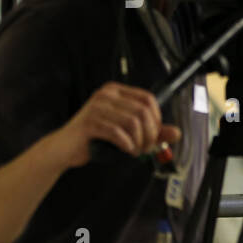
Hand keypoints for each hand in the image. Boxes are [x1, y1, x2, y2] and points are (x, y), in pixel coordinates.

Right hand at [53, 82, 181, 168]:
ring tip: (135, 150)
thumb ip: (152, 132)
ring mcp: (96, 107)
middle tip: (146, 147)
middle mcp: (106, 95)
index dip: (157, 119)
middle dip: (150, 133)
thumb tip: (176, 133)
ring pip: (133, 122)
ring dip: (139, 142)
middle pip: (143, 111)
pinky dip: (126, 145)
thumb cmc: (97, 138)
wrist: (65, 147)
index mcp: (116, 92)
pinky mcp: (89, 123)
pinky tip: (125, 150)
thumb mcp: (127, 132)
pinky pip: (118, 133)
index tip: (155, 134)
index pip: (148, 99)